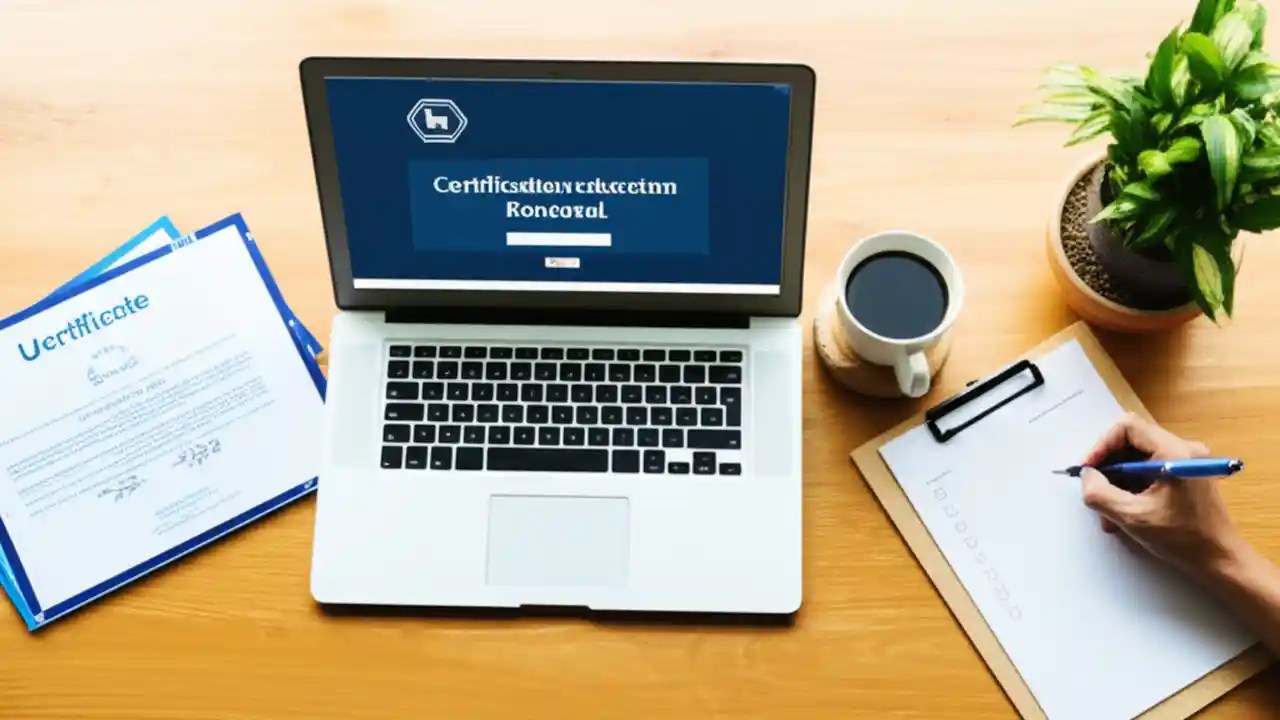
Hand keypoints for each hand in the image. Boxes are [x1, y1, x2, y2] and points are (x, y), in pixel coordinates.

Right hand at [1078, 414, 1245, 579]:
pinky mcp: (1186, 475)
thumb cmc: (1183, 539)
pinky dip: (1132, 488)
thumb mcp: (1133, 517)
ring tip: (1108, 513)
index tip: (1088, 471)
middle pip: (1131, 442)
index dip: (1101, 446)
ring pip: (1137, 459)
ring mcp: (1186, 462)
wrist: (1221, 560)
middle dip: (1108, 467)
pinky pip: (1149, 471)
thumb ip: (1100, 494)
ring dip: (1118, 483)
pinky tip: (1125, 513)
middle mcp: (1183, 449)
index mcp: (1174, 452)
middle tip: (1094, 492)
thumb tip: (1086, 476)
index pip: (1127, 427)